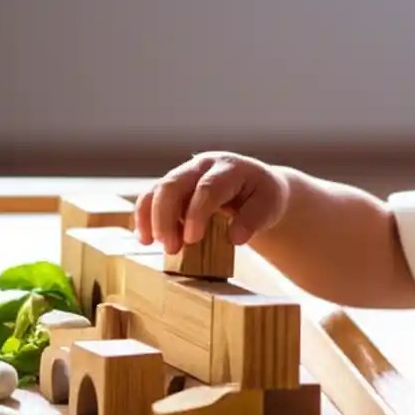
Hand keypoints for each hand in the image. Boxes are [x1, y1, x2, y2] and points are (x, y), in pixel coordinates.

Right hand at [134, 151, 288, 254]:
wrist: (255, 185)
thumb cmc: (262, 196)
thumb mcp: (270, 206)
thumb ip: (254, 219)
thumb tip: (235, 237)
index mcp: (228, 168)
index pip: (207, 188)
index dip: (196, 213)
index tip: (191, 240)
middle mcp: (202, 166)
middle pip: (173, 184)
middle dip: (166, 216)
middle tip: (170, 248)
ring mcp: (184, 174)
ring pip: (157, 189)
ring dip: (150, 218)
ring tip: (152, 244)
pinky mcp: (173, 186)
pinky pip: (151, 197)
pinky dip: (144, 217)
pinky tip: (144, 238)